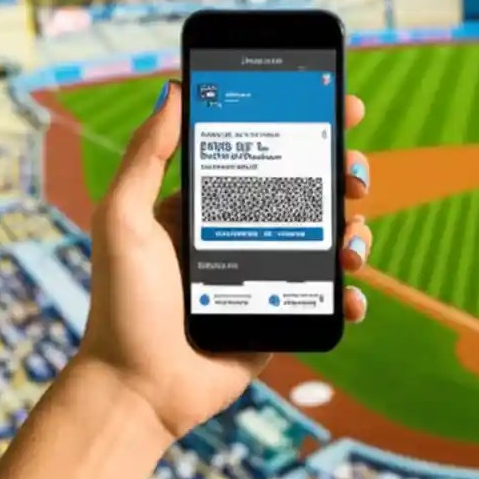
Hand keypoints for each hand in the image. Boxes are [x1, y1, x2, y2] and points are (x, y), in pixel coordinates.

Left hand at [77, 80, 372, 438]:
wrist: (140, 388)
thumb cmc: (123, 304)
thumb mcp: (123, 219)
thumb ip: (147, 155)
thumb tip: (173, 89)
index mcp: (209, 204)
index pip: (266, 152)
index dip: (309, 126)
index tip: (343, 107)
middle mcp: (244, 232)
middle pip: (311, 190)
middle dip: (345, 176)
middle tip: (355, 178)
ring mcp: (269, 274)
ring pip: (331, 239)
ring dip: (356, 233)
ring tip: (351, 245)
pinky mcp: (285, 314)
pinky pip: (330, 296)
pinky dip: (351, 294)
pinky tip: (351, 294)